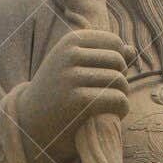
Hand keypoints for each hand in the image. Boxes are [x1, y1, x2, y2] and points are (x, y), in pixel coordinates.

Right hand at [16, 28, 129, 162]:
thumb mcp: (74, 67)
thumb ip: (102, 57)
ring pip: (119, 80)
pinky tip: (115, 116)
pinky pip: (117, 99)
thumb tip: (132, 49)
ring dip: (122, 96)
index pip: (114, 42)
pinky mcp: (78, 101)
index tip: (108, 77)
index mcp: (70, 41)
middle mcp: (69, 55)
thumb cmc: (58, 92)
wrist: (30, 122)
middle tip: (111, 95)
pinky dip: (122, 109)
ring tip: (112, 106)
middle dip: (121, 78)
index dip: (118, 60)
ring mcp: (72, 77)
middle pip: (118, 61)